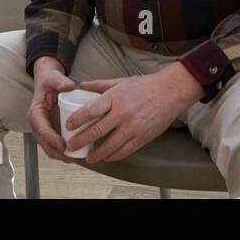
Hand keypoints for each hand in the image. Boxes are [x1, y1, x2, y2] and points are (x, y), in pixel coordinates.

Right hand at [28, 57, 78, 162]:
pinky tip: (77, 156)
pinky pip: (56, 146)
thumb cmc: (50, 80)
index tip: (63, 145)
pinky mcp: (52, 132)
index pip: (41, 129)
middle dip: (57, 153)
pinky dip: (64, 153)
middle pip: (44, 143)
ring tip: (76, 159)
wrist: (48, 82)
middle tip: (72, 158)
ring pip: (50, 148)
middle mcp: (38, 124)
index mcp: (35, 112)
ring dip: (61, 156)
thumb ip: (60, 81)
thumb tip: (70, 86)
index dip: (51, 139)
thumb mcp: (54, 78)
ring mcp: (44, 130)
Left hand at [68, 64, 202, 164]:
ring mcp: (133, 127)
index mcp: (115, 97)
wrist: (171, 92)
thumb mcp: (120, 81)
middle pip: (96, 130)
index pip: (91, 110)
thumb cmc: (145, 85)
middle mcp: (123, 113)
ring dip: (96, 154)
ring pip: (110, 145)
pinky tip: (107, 157)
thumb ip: (100, 85)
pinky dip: (114, 156)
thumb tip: (80, 85)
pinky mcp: (143, 137)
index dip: (77, 120)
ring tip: (88, 158)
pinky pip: (125, 151)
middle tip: (70, 146)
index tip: (68, 126)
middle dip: (81, 140)